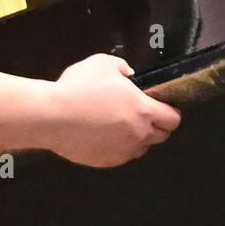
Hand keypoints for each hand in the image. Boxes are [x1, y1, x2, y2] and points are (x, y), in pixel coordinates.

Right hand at [47, 53, 180, 167]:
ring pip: (140, 148)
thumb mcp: (102, 63)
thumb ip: (122, 67)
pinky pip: (120, 156)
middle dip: (157, 125)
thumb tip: (128, 75)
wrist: (51, 116)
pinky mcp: (105, 162)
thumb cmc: (79, 87)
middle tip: (142, 114)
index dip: (171, 112)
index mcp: (143, 111)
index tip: (162, 106)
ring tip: (120, 124)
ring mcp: (122, 152)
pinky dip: (118, 147)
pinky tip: (103, 135)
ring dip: (137, 138)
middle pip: (161, 136)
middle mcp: (138, 135)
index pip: (173, 119)